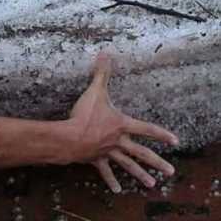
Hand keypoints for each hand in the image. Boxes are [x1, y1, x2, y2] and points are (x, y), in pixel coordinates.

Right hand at [70, 52, 178, 192]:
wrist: (69, 136)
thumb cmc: (85, 114)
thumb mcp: (95, 91)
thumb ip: (101, 73)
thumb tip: (105, 53)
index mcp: (122, 125)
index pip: (147, 129)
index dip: (161, 134)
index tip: (176, 141)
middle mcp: (119, 141)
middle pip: (141, 153)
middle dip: (157, 162)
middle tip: (171, 172)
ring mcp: (108, 152)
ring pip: (127, 165)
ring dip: (140, 175)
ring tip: (152, 184)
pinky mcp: (96, 160)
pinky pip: (106, 172)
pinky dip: (111, 180)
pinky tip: (117, 190)